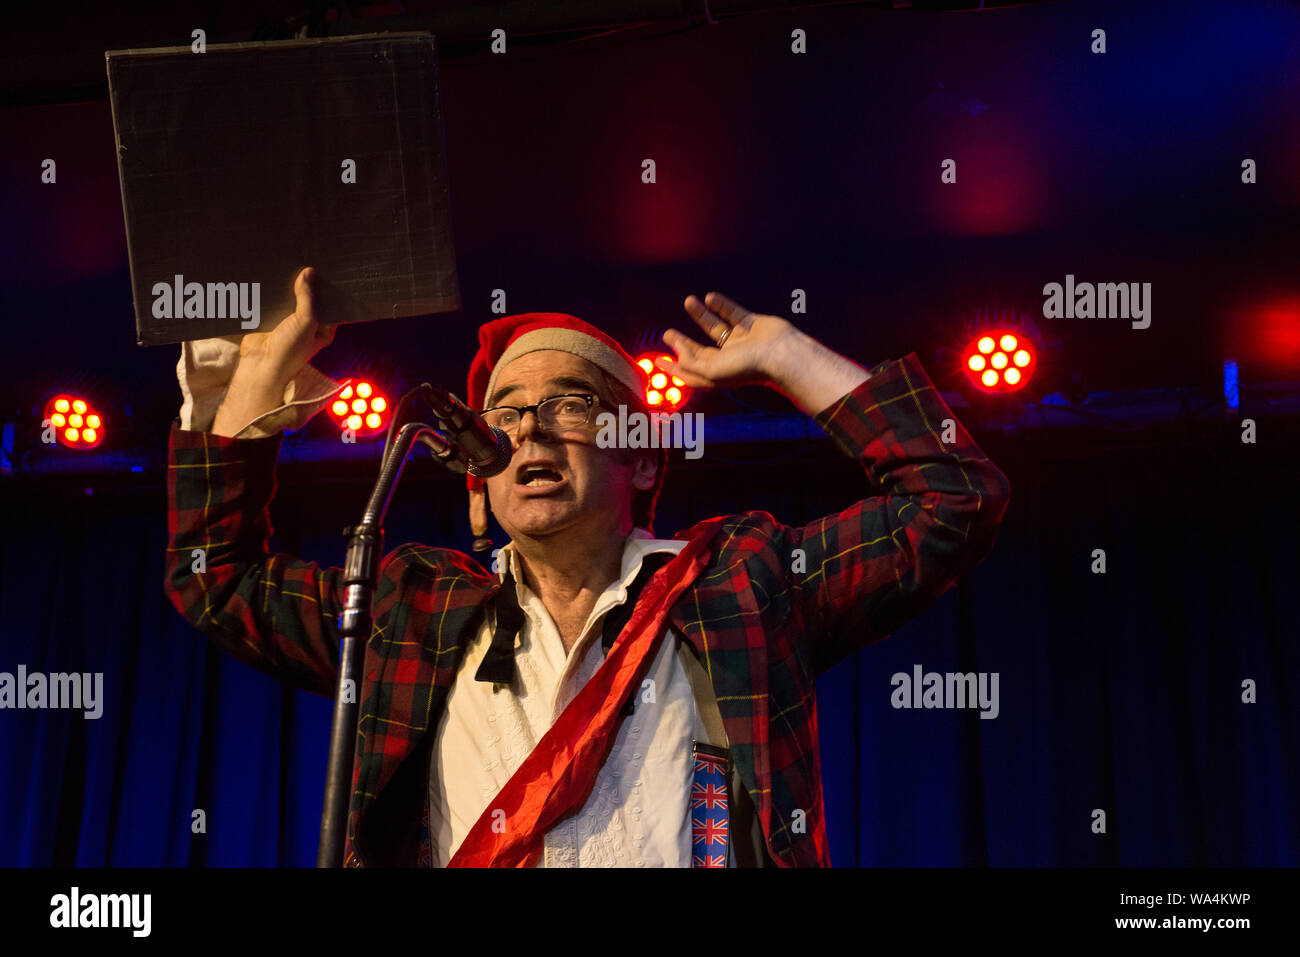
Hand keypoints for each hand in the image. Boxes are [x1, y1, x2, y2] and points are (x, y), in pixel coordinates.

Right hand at [210, 267, 334, 435]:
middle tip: (309, 260)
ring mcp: (288, 324)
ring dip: (289, 287)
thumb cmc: (289, 351)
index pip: (331, 306)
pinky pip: (274, 302)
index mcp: (323, 330)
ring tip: (291, 262)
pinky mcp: (271, 321)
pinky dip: (273, 292)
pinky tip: (273, 275)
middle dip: (308, 285)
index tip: (331, 269)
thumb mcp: (305, 321)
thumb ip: (307, 297)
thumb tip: (308, 273)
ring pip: (291, 300)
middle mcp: (308, 327)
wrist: (259, 367)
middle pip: (310, 300)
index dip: (330, 290)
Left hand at [659, 292, 797, 388]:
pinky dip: (722, 305)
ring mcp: (742, 341)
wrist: (781, 353)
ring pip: (716, 327)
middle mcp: (729, 358)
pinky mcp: (752, 325)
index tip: (659, 361)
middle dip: (683, 343)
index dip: (674, 367)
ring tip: (689, 301)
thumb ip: (691, 364)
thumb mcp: (712, 371)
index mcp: (718, 373)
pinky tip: (710, 298)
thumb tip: (677, 355)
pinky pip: (733, 313)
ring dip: (701, 315)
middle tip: (667, 334)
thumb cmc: (748, 367)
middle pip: (701, 351)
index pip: (692, 371)